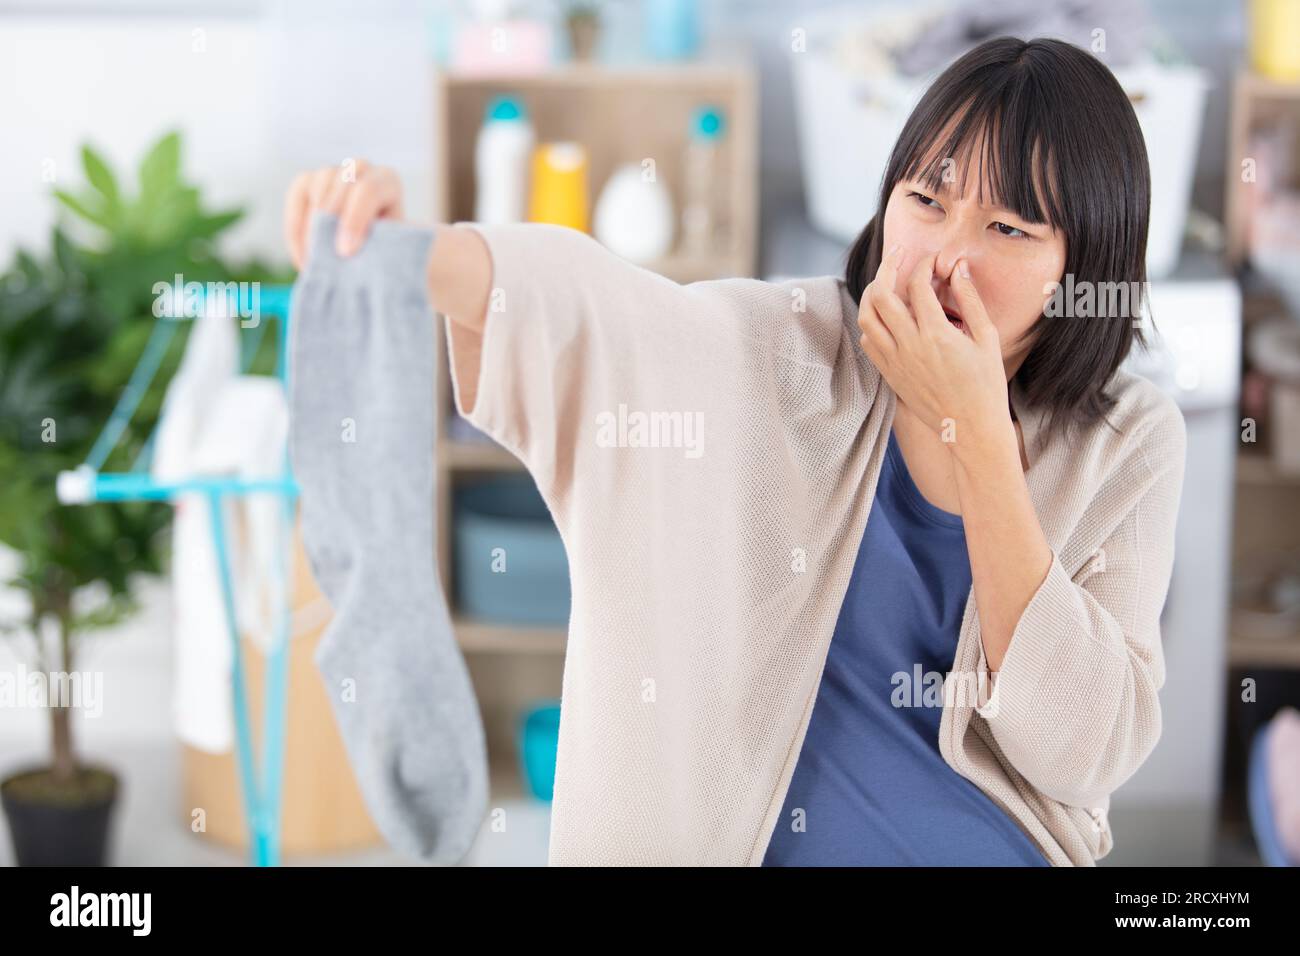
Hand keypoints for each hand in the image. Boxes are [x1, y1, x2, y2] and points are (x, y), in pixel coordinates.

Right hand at [282, 160, 403, 269]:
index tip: (346, 252)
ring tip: (315, 260)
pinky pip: (296, 196)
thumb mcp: (393, 246)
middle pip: (340, 184)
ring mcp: (332, 172)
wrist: (371, 249)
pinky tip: (302, 255)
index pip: (368, 191)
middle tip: (324, 257)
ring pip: (317, 187)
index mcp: (387, 182)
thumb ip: (386, 245)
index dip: (354, 220)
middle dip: (331, 222)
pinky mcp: (307, 181)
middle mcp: (360, 169)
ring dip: (312, 226)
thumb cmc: (386, 249)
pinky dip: (296, 227)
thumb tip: (368, 250)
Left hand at [857, 246, 1009, 451]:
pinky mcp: (889, 374)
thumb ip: (970, 300)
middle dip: (887, 268)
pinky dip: (871, 323)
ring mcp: (895, 361)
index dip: (923, 265)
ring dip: (872, 293)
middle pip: (880, 295)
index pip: (917, 285)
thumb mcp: (985, 338)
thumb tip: (958, 268)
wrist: (970, 428)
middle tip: (897, 255)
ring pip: (866, 317)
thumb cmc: (985, 384)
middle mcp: (909, 346)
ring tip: (886, 282)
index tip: (931, 261)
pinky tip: (885, 316)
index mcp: (936, 334)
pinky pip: (868, 341)